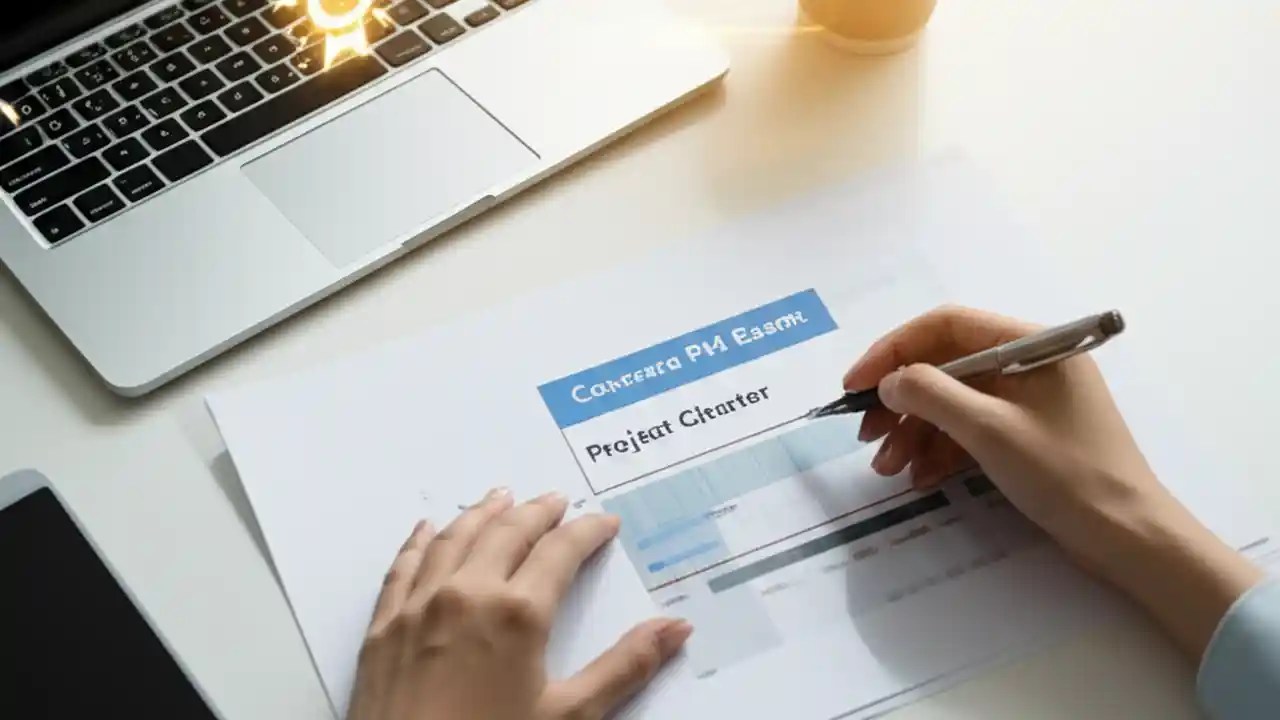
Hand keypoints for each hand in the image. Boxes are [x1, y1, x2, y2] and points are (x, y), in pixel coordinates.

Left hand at [347, 489, 691, 719]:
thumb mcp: (569, 716)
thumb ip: (624, 666)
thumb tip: (676, 628)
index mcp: (518, 611)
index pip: (561, 551)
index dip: (587, 531)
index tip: (604, 521)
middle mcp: (467, 593)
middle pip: (506, 532)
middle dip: (537, 512)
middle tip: (556, 500)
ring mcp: (419, 606)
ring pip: (454, 538)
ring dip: (481, 513)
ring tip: (500, 497)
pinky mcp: (384, 626)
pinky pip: (403, 566)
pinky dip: (420, 542)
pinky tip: (427, 530)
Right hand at [845, 306, 1260, 657]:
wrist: (1129, 536)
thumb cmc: (1064, 473)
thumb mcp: (990, 430)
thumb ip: (932, 395)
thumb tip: (890, 381)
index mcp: (1030, 343)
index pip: (946, 325)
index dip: (893, 350)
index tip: (855, 385)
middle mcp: (1029, 362)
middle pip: (946, 365)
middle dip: (901, 400)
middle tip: (867, 436)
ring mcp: (1029, 401)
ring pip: (954, 402)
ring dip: (915, 432)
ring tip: (888, 469)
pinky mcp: (1028, 436)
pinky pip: (972, 429)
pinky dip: (941, 450)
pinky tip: (920, 478)